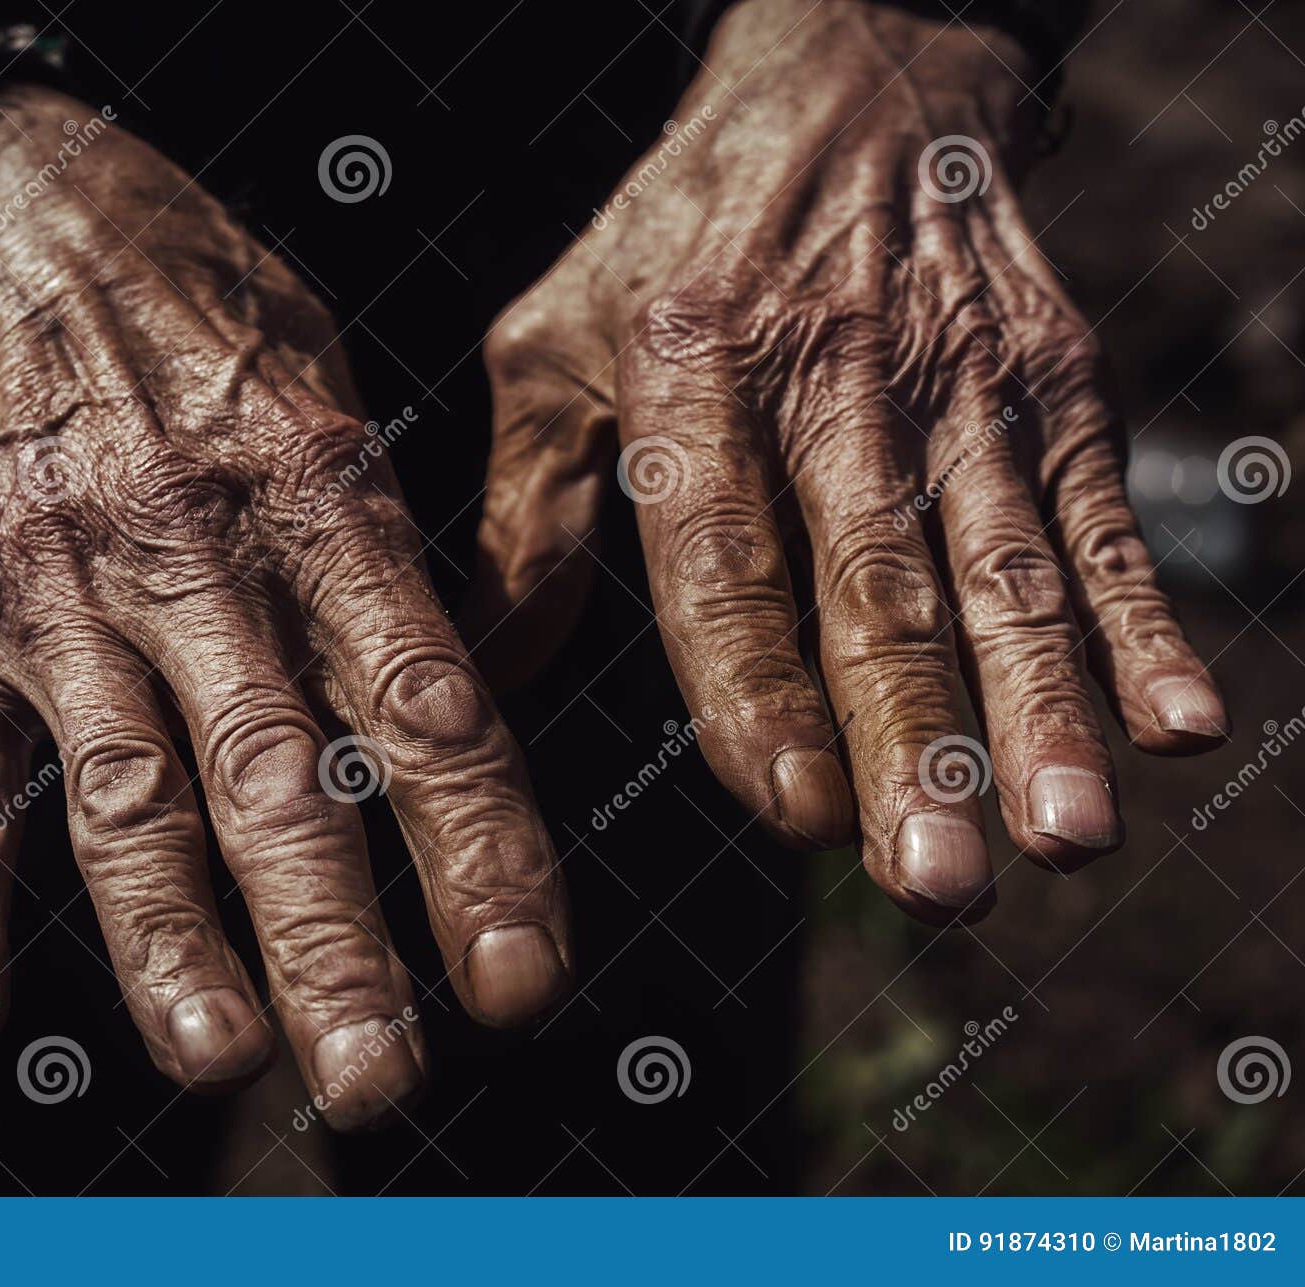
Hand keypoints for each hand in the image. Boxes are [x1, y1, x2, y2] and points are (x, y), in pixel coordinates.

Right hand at [0, 86, 569, 1123]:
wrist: (13, 215)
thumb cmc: (207, 313)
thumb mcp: (337, 394)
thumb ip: (396, 554)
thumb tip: (473, 703)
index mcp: (322, 502)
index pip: (421, 704)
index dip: (477, 847)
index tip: (521, 972)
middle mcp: (199, 560)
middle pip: (277, 779)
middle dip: (334, 942)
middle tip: (382, 1078)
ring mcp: (66, 597)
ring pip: (124, 798)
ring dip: (170, 943)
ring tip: (221, 1061)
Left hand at [469, 0, 1226, 922]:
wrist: (851, 86)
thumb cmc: (677, 241)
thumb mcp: (561, 343)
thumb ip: (530, 510)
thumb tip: (491, 670)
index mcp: (690, 371)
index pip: (722, 549)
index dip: (758, 681)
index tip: (791, 809)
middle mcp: (834, 377)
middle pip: (879, 577)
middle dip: (911, 739)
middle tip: (935, 880)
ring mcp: (958, 379)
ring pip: (1002, 564)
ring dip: (1038, 708)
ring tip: (1065, 836)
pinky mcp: (1053, 378)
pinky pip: (1098, 512)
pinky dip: (1141, 619)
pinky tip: (1179, 726)